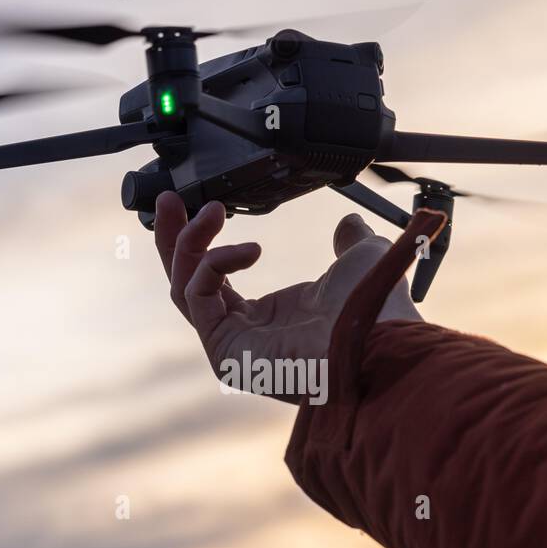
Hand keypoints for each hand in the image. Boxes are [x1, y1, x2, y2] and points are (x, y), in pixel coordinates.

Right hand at [154, 192, 421, 403]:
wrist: (377, 337)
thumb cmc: (375, 308)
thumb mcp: (361, 258)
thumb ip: (350, 240)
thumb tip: (350, 222)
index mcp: (268, 316)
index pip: (214, 277)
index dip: (202, 239)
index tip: (204, 206)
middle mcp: (244, 332)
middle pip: (187, 281)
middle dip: (176, 237)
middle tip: (169, 198)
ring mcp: (231, 344)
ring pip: (184, 286)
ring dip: (188, 241)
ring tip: (212, 210)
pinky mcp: (225, 350)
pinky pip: (198, 295)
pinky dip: (215, 262)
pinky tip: (250, 249)